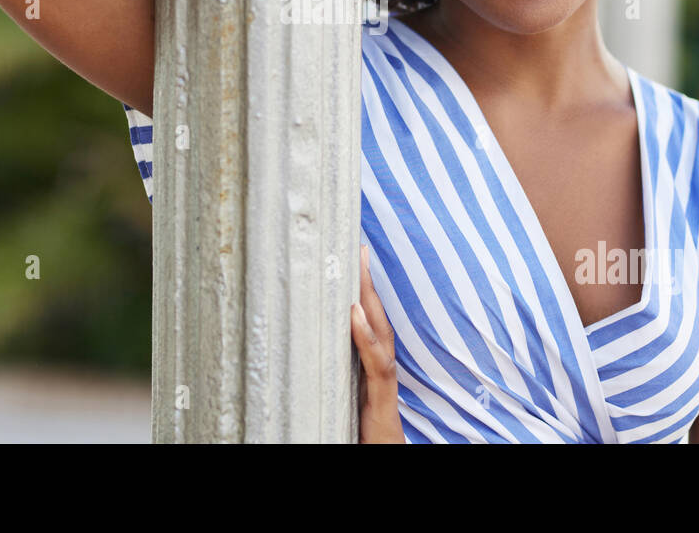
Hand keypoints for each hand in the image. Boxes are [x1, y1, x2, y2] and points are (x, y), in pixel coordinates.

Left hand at [351, 243, 405, 442]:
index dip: (363, 287)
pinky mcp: (381, 394)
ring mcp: (385, 377)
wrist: (383, 450)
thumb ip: (336, 361)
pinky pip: (375, 361)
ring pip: (379, 331)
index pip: (368, 315)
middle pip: (376, 314)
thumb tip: (313, 335)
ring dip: (369, 299)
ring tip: (359, 269)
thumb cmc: (362, 423)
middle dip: (368, 281)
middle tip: (358, 248)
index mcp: (372, 359)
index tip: (353, 255)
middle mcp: (382, 363)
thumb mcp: (344, 385)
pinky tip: (354, 314)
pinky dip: (365, 336)